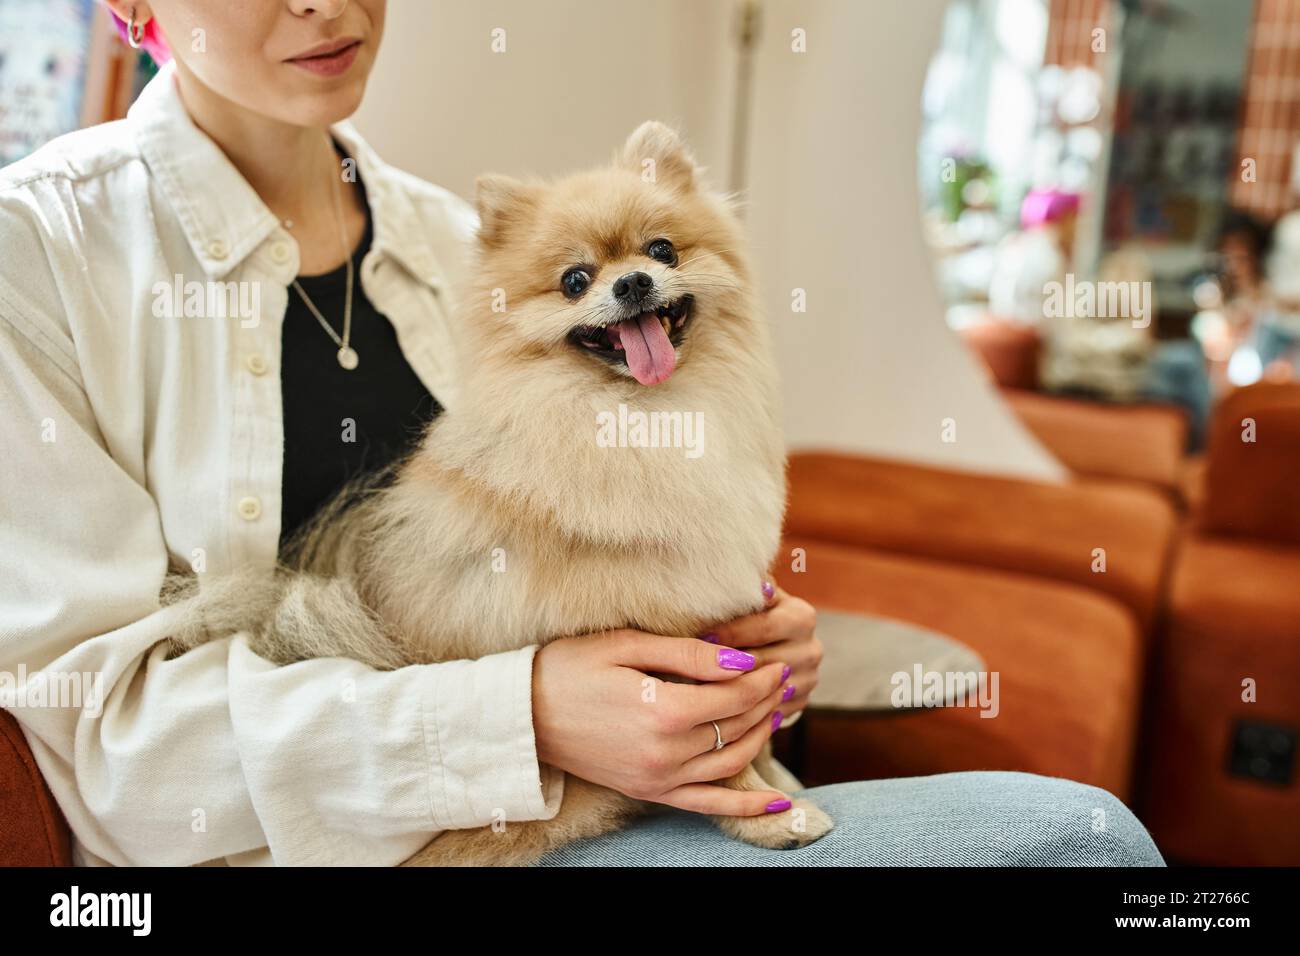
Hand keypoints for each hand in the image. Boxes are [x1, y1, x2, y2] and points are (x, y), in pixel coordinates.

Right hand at [532, 628, 791, 815]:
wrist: (523, 713)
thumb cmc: (570, 667)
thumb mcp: (627, 645)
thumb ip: (688, 654)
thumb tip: (743, 662)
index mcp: (662, 711)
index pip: (734, 695)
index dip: (761, 678)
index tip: (775, 661)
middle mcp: (666, 753)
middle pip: (736, 726)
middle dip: (765, 701)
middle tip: (781, 679)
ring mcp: (658, 779)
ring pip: (730, 762)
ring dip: (759, 736)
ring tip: (773, 711)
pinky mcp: (649, 792)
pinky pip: (708, 805)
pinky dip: (746, 808)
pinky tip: (778, 806)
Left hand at [703, 583, 819, 724]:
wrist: (774, 642)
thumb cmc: (752, 613)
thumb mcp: (753, 597)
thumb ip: (747, 591)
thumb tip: (748, 585)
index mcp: (802, 617)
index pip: (764, 627)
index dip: (729, 632)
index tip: (700, 638)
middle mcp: (811, 649)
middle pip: (764, 661)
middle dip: (726, 664)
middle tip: (692, 667)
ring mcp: (808, 679)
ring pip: (764, 690)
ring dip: (731, 690)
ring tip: (697, 688)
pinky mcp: (800, 703)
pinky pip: (767, 711)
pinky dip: (741, 709)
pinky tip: (714, 706)